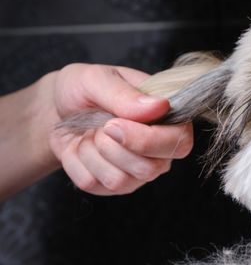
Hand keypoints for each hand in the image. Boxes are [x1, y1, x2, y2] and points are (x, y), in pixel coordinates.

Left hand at [45, 63, 193, 195]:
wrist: (56, 107)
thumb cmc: (84, 89)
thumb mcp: (97, 79)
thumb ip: (126, 94)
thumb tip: (160, 106)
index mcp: (168, 119)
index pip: (179, 143)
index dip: (146, 141)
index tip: (112, 125)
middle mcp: (160, 150)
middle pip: (150, 169)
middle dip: (112, 147)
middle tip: (99, 126)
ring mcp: (138, 170)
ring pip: (121, 181)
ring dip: (93, 154)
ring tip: (90, 134)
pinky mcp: (114, 184)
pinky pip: (95, 185)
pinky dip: (77, 163)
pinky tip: (81, 147)